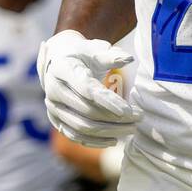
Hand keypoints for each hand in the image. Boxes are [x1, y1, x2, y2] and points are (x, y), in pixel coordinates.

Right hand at [38, 30, 140, 148]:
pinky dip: (95, 141)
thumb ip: (110, 55)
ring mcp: (53, 107)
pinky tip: (114, 140)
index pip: (86, 89)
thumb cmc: (81, 55)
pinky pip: (75, 136)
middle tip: (138, 117)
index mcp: (62, 69)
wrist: (57, 63)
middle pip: (87, 110)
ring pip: (82, 127)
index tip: (127, 110)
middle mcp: (53, 90)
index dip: (107, 101)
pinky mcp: (55, 120)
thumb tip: (129, 59)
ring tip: (131, 129)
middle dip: (115, 117)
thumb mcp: (93, 50)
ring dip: (109, 131)